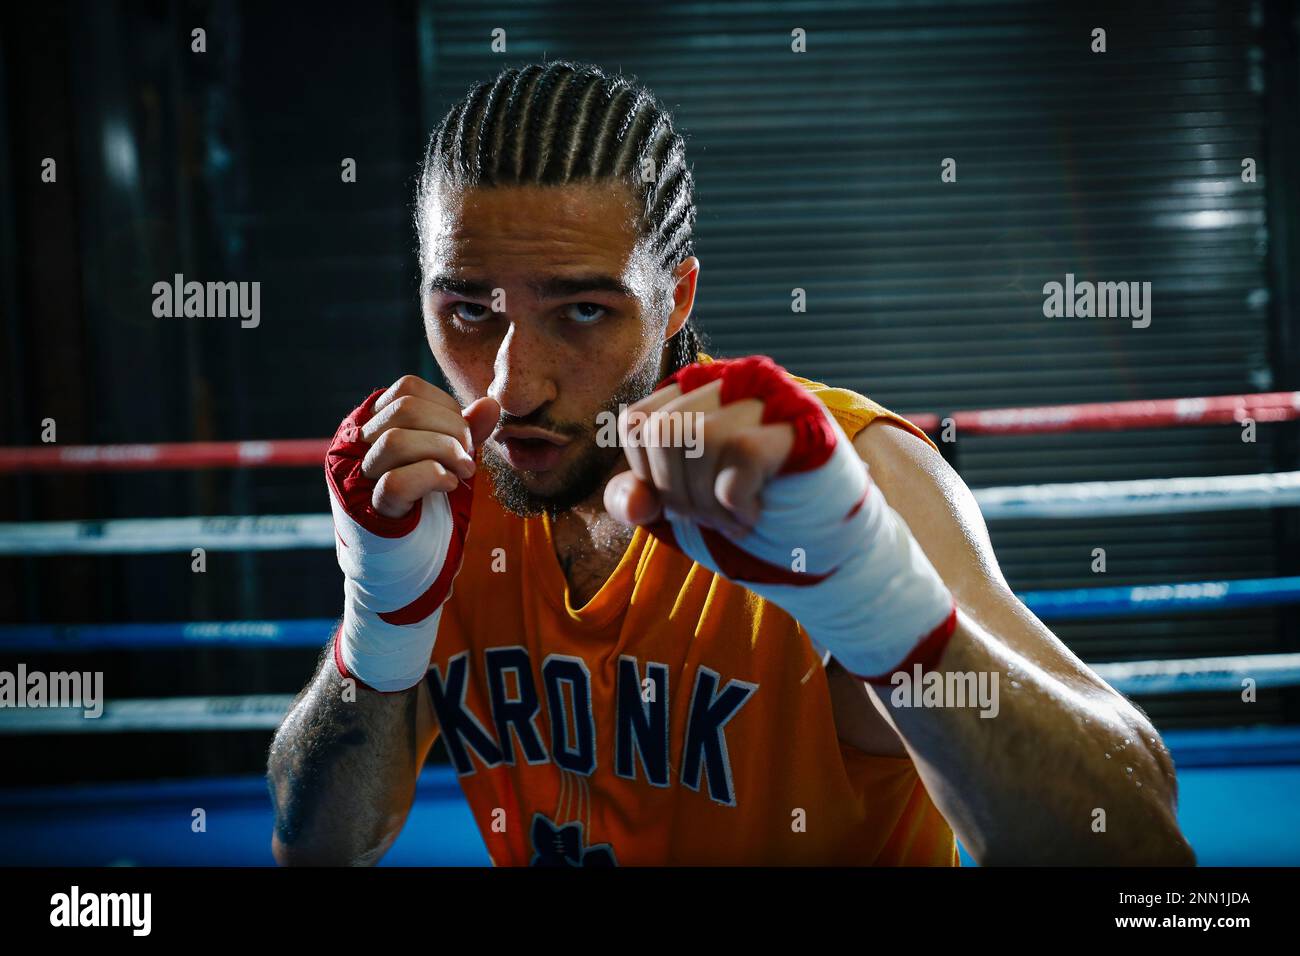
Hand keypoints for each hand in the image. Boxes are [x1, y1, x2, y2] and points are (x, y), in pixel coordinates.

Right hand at [358, 375, 497, 517]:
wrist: (408, 556)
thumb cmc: (429, 504)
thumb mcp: (450, 460)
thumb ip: (465, 432)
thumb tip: (490, 404)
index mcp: (375, 423)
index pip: (407, 389)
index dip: (446, 407)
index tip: (464, 437)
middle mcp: (358, 444)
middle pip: (404, 409)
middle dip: (451, 428)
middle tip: (468, 456)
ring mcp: (359, 477)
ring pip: (395, 441)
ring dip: (444, 451)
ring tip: (463, 472)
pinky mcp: (370, 511)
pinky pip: (395, 482)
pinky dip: (432, 477)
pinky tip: (449, 485)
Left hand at [605, 355, 955, 681]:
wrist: (824, 547)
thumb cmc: (747, 516)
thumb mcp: (678, 507)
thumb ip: (639, 499)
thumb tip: (634, 503)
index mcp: (696, 392)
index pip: (637, 422)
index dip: (648, 473)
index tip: (683, 501)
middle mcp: (731, 380)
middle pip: (664, 431)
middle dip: (679, 493)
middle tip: (713, 517)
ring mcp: (769, 396)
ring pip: (699, 437)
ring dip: (710, 499)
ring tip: (735, 517)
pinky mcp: (801, 423)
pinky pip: (742, 452)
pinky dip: (738, 498)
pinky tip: (755, 511)